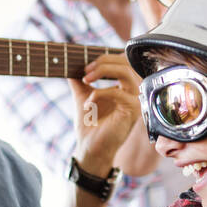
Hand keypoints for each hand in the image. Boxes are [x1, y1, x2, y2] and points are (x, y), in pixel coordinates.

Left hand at [68, 53, 142, 175]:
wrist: (90, 148)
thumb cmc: (89, 124)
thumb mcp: (83, 95)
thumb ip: (80, 79)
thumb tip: (69, 63)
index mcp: (125, 86)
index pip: (123, 61)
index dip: (104, 58)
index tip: (85, 66)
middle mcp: (134, 91)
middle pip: (126, 62)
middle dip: (103, 62)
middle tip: (85, 70)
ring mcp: (136, 100)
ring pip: (126, 72)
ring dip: (103, 71)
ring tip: (86, 79)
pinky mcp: (133, 111)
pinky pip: (118, 92)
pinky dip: (100, 93)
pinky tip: (89, 103)